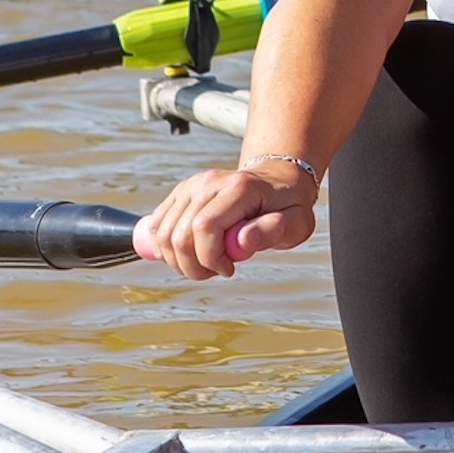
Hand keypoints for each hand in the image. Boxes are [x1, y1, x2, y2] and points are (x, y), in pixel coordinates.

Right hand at [137, 163, 317, 280]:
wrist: (276, 181)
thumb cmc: (287, 206)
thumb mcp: (296, 222)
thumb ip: (273, 231)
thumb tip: (244, 240)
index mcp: (238, 188)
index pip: (205, 227)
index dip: (209, 257)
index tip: (229, 269)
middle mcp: (208, 182)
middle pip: (179, 234)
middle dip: (193, 266)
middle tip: (217, 271)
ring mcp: (191, 185)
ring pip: (163, 234)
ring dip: (179, 261)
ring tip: (206, 264)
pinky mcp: (180, 192)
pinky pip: (157, 226)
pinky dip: (166, 249)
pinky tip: (189, 256)